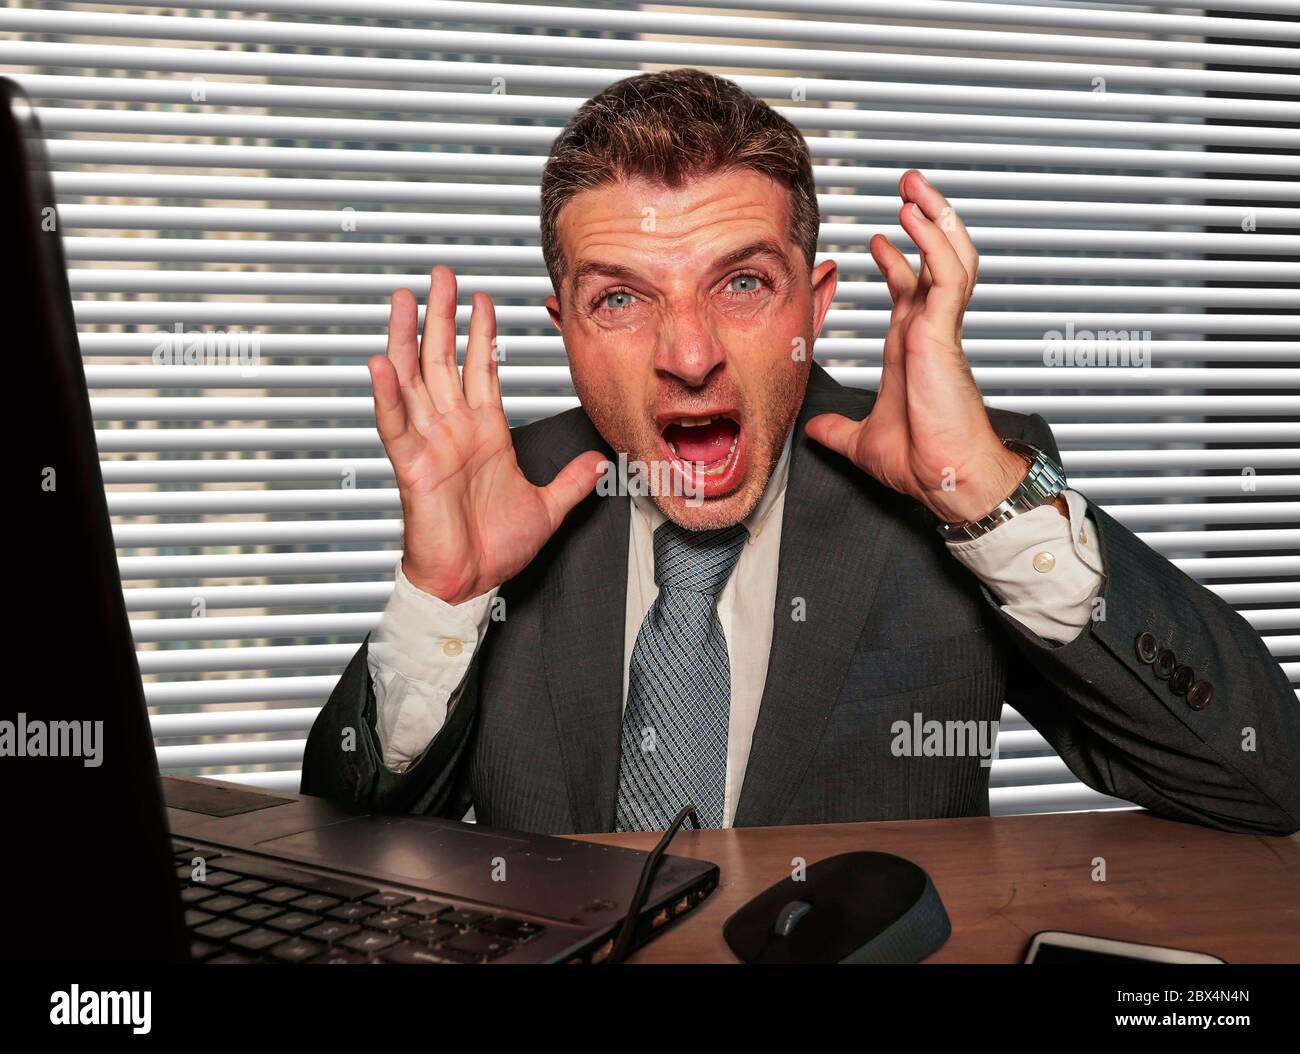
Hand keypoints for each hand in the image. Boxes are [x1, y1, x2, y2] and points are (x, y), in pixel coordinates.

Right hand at [372, 265, 604, 603]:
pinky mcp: (412, 466)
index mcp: (485, 433)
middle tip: (441, 275)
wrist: (469, 583)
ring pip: (413, 380)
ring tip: (403, 300)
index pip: (481, 369)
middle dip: (443, 315)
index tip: (484, 300)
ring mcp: (430, 444)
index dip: (482, 333)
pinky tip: (380, 363)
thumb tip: (600, 463)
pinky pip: (394, 425)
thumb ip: (573, 481)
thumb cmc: (494, 549)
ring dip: (406, 338)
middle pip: (444, 359)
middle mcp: (454, 430)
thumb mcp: (547, 506)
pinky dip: (386, 395)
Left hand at [805, 170, 1026, 523]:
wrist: (947, 480)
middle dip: (924, 221)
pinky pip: (947, 275)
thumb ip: (837, 430)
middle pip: (936, 259)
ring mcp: (939, 330)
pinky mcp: (943, 333)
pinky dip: (935, 242)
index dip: (899, 260)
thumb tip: (816, 430)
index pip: (911, 290)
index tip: (881, 238)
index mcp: (912, 350)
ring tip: (915, 186)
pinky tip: (919, 218)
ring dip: (935, 217)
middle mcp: (928, 333)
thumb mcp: (862, 441)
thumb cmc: (923, 464)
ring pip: (950, 256)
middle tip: (908, 188)